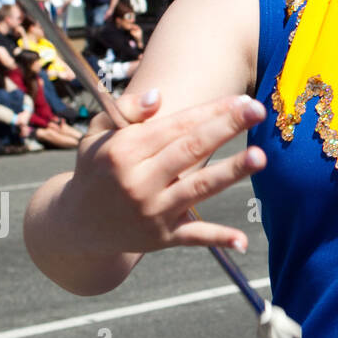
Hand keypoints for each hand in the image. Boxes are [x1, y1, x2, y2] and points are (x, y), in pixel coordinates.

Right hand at [61, 90, 268, 256]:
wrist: (77, 226)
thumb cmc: (97, 169)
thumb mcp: (98, 134)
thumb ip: (126, 109)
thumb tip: (159, 97)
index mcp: (124, 151)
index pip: (176, 126)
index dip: (211, 111)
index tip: (243, 99)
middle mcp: (138, 181)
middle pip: (190, 150)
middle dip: (226, 128)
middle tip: (258, 109)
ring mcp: (152, 211)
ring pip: (198, 188)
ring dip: (230, 172)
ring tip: (260, 156)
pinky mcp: (162, 237)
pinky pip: (193, 236)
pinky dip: (218, 239)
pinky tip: (243, 240)